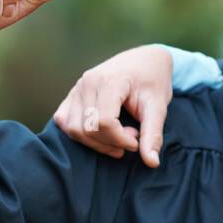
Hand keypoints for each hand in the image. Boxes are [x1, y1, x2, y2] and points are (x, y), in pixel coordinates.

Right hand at [53, 45, 173, 166]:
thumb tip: (152, 163)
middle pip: (87, 128)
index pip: (104, 122)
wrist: (146, 60)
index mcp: (108, 81)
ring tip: (120, 137)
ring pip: (73, 128)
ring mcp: (77, 88)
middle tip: (132, 139)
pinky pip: (64, 120)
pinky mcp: (72, 94)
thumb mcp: (158, 106)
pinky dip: (80, 133)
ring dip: (95, 142)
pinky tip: (102, 133)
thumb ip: (153, 134)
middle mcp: (87, 82)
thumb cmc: (153, 81)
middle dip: (110, 142)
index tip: (138, 140)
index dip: (121, 140)